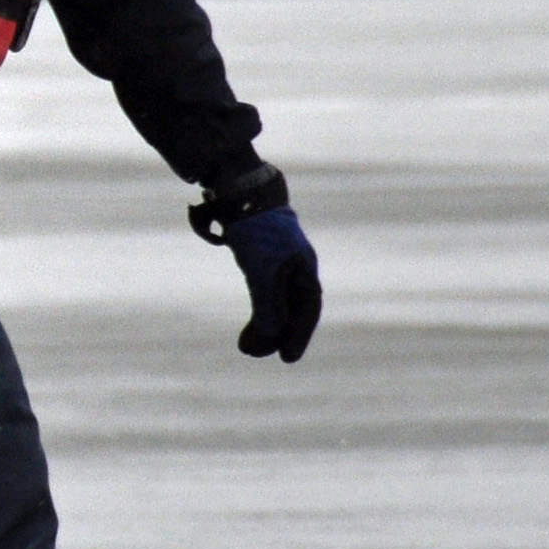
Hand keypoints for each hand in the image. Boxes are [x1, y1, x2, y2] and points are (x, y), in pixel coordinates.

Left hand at [189, 166, 319, 362]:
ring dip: (264, 323)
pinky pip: (263, 289)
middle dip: (277, 333)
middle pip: (292, 308)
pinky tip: (249, 319)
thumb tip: (269, 339)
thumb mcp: (263, 272)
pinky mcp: (259, 255)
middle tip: (259, 355)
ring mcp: (278, 260)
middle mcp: (295, 266)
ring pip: (276, 300)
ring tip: (246, 344)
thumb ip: (268, 305)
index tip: (287, 359)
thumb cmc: (257, 230)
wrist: (242, 189)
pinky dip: (257, 306)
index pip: (307, 310)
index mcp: (304, 268)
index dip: (298, 335)